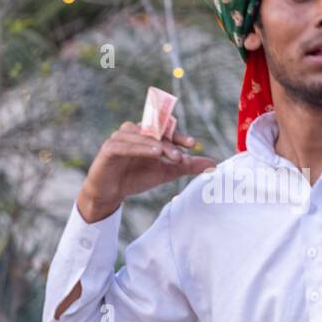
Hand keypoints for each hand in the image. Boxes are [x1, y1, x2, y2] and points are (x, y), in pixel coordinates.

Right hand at [77, 123, 214, 223]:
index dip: (179, 135)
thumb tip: (213, 163)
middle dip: (170, 142)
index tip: (193, 145)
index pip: (166, 129)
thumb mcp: (165, 172)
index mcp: (147, 134)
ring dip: (157, 145)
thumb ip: (186, 166)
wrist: (110, 193)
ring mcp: (120, 138)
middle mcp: (134, 131)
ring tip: (170, 156)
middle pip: (155, 131)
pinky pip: (126, 145)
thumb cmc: (135, 178)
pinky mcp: (109, 148)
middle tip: (181, 157)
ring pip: (142, 137)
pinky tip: (153, 153)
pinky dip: (140, 148)